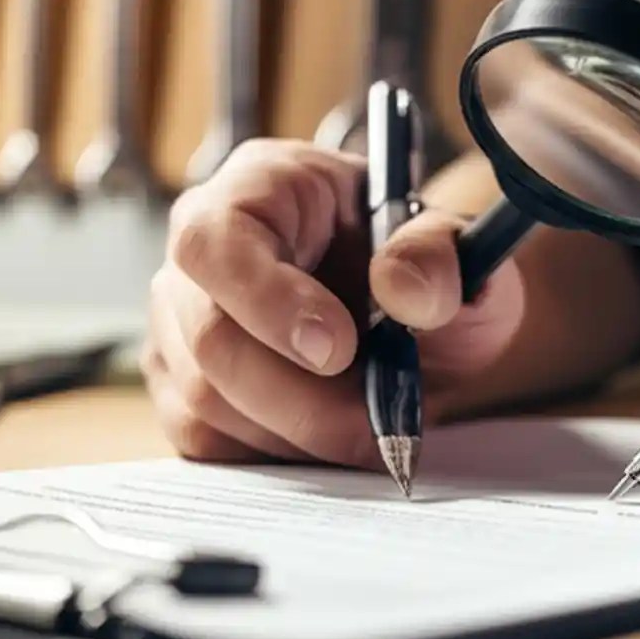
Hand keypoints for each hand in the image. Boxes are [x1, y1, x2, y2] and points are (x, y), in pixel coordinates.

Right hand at [142, 139, 524, 469]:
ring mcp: (179, 321)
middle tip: (376, 422)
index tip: (338, 350)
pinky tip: (327, 434)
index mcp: (261, 187)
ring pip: (205, 400)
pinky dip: (274, 452)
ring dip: (297, 432)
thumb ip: (439, 259)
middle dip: (300, 398)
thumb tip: (405, 288)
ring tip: (367, 425)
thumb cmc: (426, 277)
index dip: (267, 301)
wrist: (422, 331)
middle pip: (209, 337)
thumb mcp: (460, 253)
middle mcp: (202, 251)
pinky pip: (206, 440)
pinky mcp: (182, 386)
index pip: (216, 240)